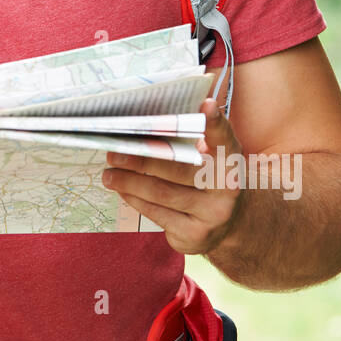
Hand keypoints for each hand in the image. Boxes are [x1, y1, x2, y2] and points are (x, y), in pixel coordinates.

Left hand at [102, 98, 246, 254]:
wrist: (231, 223)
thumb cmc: (210, 179)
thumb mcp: (213, 158)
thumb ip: (195, 137)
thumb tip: (156, 117)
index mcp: (231, 162)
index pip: (224, 138)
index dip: (215, 123)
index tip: (206, 105)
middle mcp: (227, 189)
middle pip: (180, 169)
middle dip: (142, 159)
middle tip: (113, 151)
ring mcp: (212, 215)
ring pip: (162, 193)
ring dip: (130, 182)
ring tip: (108, 174)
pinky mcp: (194, 235)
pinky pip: (157, 214)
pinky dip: (135, 200)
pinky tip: (122, 190)